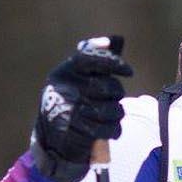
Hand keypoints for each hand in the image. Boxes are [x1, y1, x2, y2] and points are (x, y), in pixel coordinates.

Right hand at [28, 35, 132, 181]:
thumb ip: (94, 59)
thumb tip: (114, 40)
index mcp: (64, 72)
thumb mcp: (76, 80)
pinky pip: (109, 128)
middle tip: (113, 99)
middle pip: (107, 86)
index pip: (90, 58)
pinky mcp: (78, 132)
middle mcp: (64, 89)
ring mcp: (70, 111)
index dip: (113, 62)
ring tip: (110, 115)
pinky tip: (110, 129)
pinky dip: (114, 130)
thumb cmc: (70, 104)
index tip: (129, 72)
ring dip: (116, 114)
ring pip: (112, 109)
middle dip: (116, 94)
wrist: (52, 142)